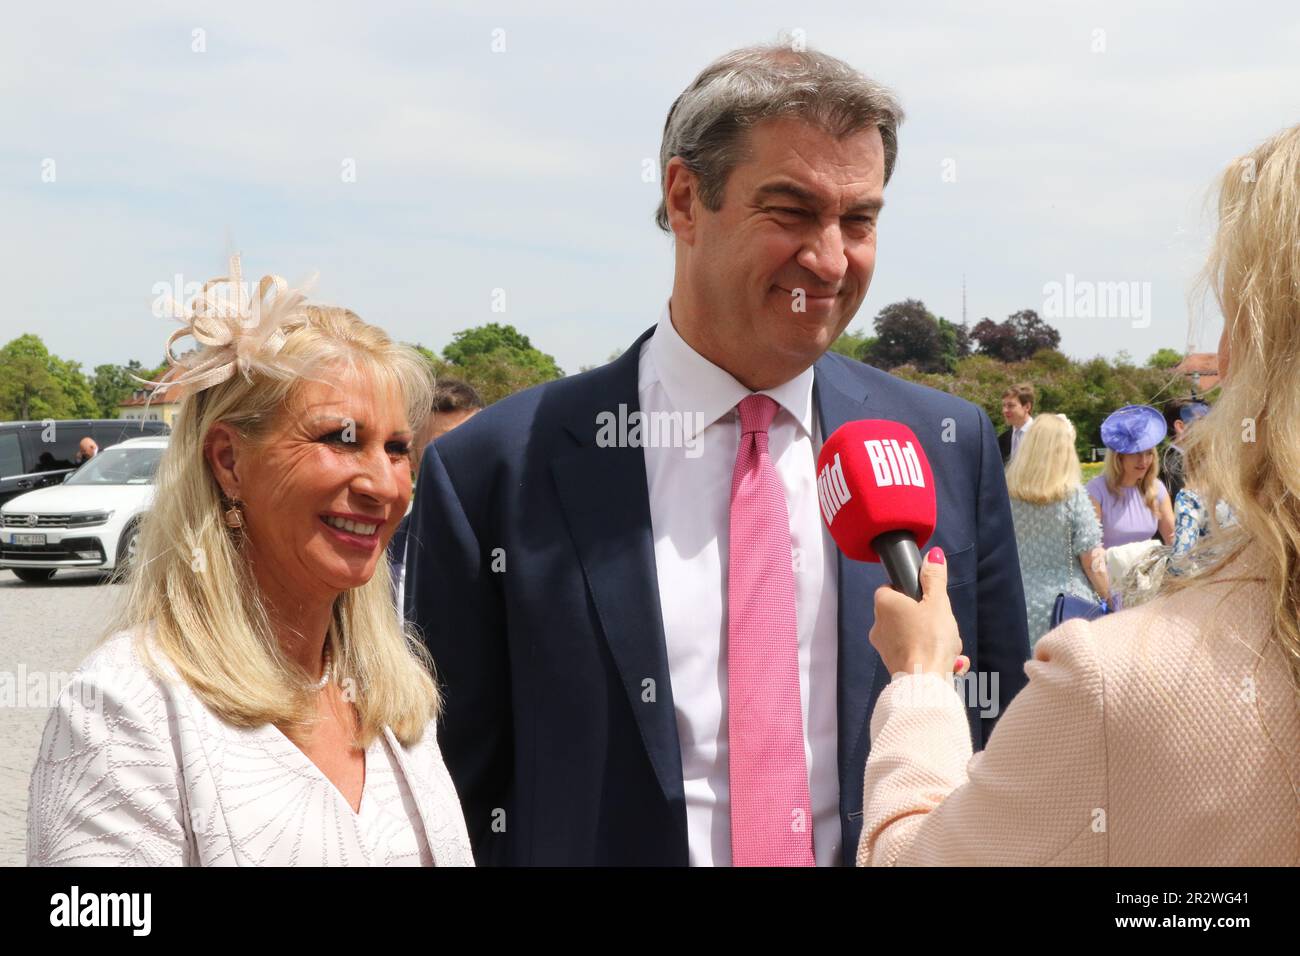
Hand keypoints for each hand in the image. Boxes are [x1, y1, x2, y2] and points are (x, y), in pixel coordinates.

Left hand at [869, 546, 964, 677]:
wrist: (925, 683)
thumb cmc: (930, 638)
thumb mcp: (938, 602)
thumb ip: (935, 578)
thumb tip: (933, 556)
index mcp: (884, 605)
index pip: (890, 589)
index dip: (909, 591)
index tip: (927, 598)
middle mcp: (878, 625)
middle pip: (905, 613)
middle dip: (927, 619)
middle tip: (942, 625)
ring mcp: (884, 648)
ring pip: (912, 635)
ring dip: (933, 640)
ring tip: (950, 647)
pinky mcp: (894, 666)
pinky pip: (916, 654)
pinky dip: (932, 656)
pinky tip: (951, 663)